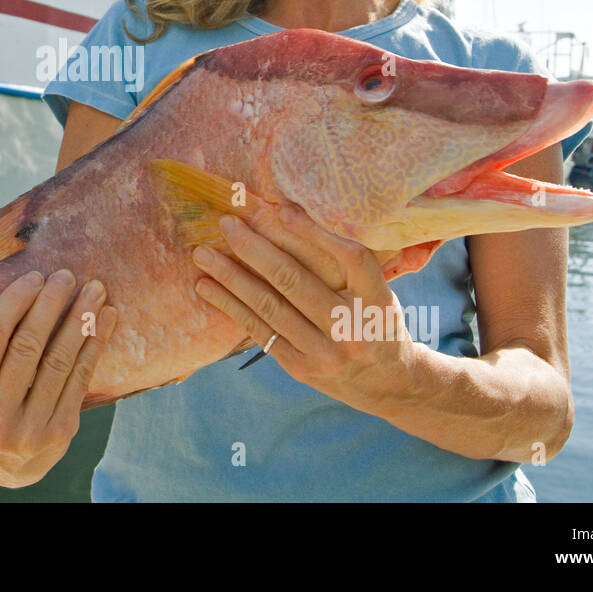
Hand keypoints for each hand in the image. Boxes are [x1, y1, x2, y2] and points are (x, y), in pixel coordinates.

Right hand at [0, 269, 117, 488]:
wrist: (8, 470)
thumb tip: (16, 289)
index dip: (13, 303)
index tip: (33, 277)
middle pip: (26, 347)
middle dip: (50, 305)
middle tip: (65, 276)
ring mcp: (30, 430)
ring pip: (59, 361)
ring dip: (79, 320)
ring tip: (94, 290)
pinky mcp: (62, 432)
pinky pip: (80, 378)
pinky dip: (94, 344)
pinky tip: (105, 319)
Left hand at [191, 202, 423, 414]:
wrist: (390, 385)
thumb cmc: (378, 322)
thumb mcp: (379, 292)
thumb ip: (346, 265)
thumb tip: (290, 216)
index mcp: (377, 300)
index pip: (350, 258)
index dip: (315, 232)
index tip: (281, 208)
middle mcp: (351, 327)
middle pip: (295, 280)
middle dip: (254, 248)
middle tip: (226, 224)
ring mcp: (324, 352)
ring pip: (269, 306)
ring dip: (230, 277)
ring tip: (202, 254)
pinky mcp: (301, 368)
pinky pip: (260, 331)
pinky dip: (231, 306)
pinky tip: (207, 287)